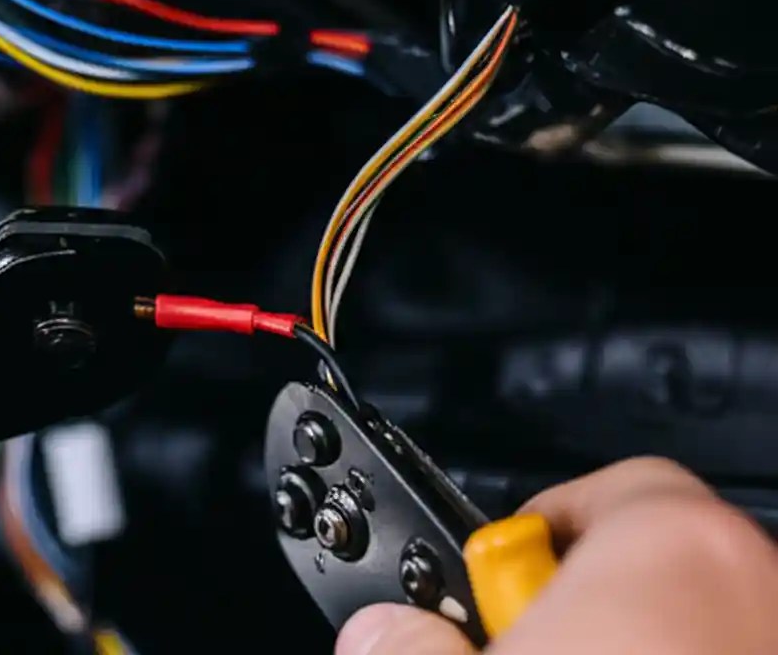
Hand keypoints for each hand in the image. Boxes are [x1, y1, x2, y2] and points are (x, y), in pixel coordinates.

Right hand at [336, 456, 777, 653]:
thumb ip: (409, 641)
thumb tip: (381, 633)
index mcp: (672, 548)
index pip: (604, 484)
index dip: (530, 529)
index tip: (493, 576)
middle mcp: (758, 583)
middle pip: (652, 557)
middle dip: (580, 596)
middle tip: (529, 644)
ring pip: (696, 619)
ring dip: (633, 639)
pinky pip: (730, 652)